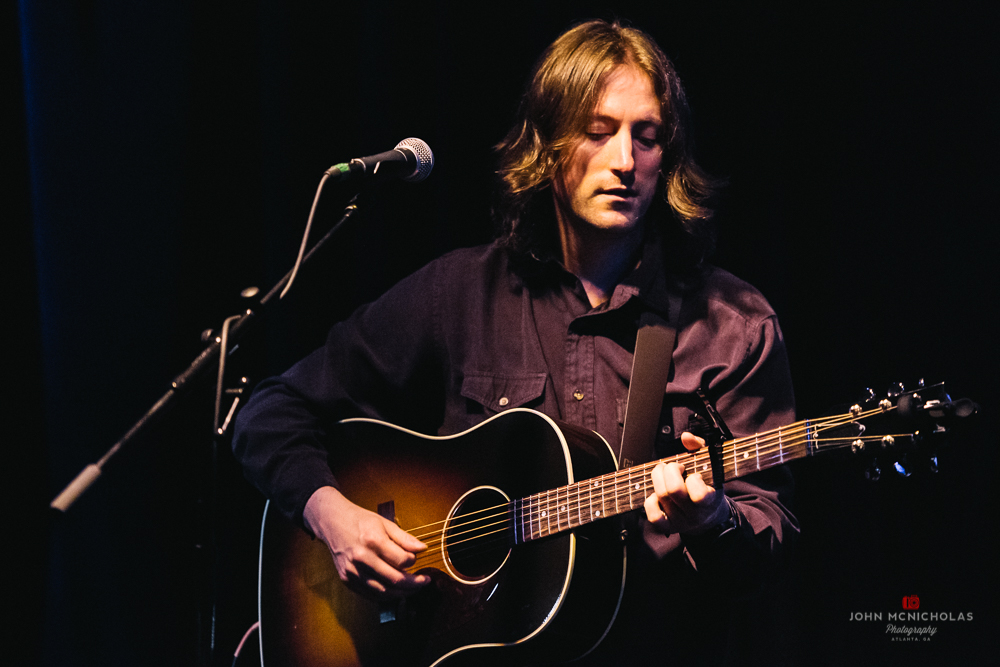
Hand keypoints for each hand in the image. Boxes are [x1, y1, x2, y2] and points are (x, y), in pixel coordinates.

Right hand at [303, 485, 429, 599]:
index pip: (402, 560)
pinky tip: (394, 590)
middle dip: (413, 584)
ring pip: (383, 592)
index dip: (414, 562)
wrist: (332, 522)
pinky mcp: (347, 579)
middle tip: (424, 581)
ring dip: (401, 593)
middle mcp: (362, 558)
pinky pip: (370, 594)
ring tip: (412, 588)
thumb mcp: (385, 523)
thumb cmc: (360, 521)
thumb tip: (422, 549)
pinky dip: (385, 595)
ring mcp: (353, 571)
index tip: (416, 559)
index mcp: (373, 541)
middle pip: (394, 579)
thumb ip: (404, 538)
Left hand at [643, 432, 730, 534]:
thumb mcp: (711, 466)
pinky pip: (653, 516)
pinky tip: (656, 494)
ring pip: (661, 497)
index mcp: (710, 501)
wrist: (709, 516)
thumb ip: (700, 448)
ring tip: (664, 472)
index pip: (699, 495)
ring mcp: (681, 522)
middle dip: (670, 471)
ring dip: (658, 478)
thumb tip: (686, 437)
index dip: (693, 480)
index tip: (694, 474)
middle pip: (673, 491)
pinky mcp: (668, 527)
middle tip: (674, 466)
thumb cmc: (708, 485)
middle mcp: (695, 514)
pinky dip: (650, 501)